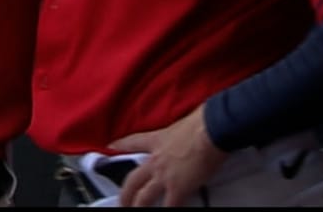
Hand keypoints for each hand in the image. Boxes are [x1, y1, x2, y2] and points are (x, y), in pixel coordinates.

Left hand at [110, 104, 228, 206]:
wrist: (211, 130)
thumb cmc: (201, 121)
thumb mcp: (182, 121)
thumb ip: (180, 129)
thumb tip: (191, 123)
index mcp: (157, 140)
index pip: (133, 142)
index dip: (120, 144)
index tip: (111, 146)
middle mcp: (156, 160)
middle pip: (133, 179)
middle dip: (125, 193)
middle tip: (121, 201)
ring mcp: (164, 176)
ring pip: (144, 197)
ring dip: (137, 206)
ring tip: (131, 211)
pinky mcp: (178, 188)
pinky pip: (169, 205)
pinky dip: (166, 210)